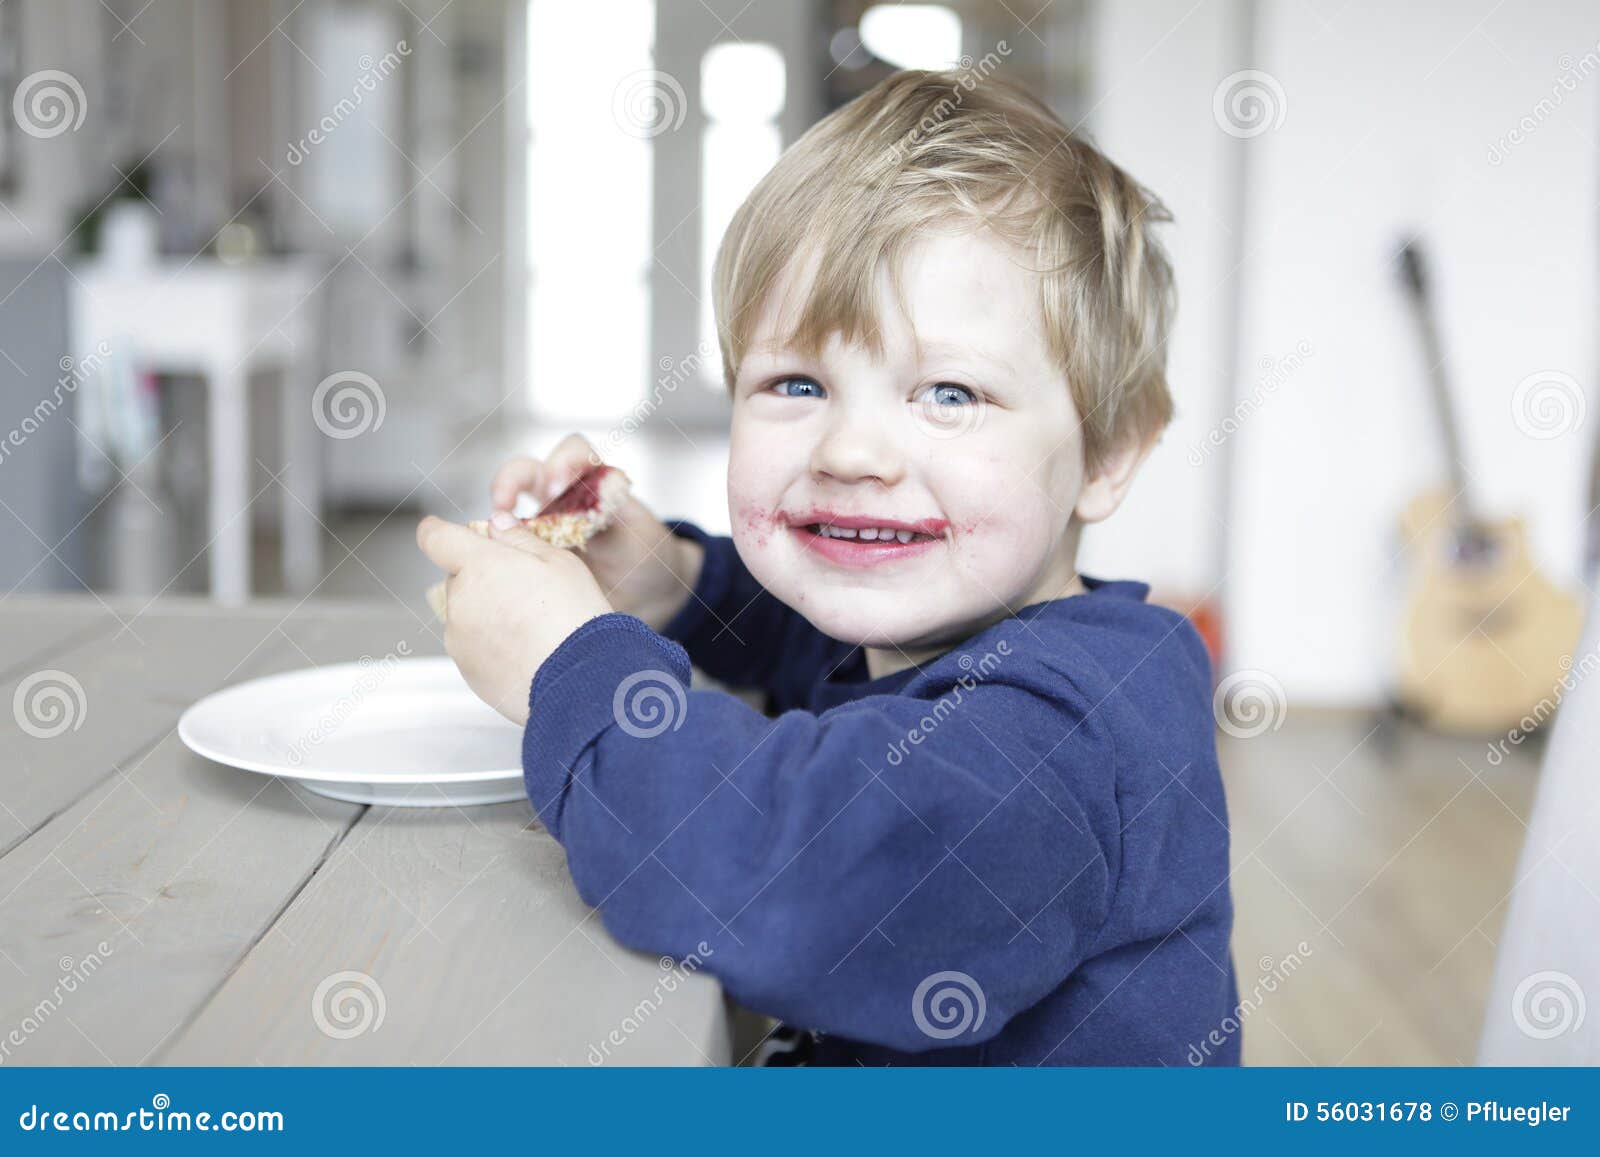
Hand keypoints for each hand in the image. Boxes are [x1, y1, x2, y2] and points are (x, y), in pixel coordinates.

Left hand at [416, 514, 614, 725]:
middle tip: (525, 590)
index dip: (438, 530)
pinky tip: (527, 650)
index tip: (442, 530)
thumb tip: (497, 524)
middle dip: (483, 578)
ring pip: (466, 613)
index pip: (435, 537)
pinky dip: (492, 644)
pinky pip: (473, 646)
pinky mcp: (467, 670)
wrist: (581, 680)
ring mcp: (460, 639)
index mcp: (479, 566)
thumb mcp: (558, 561)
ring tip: (532, 626)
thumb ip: (520, 538)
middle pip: (459, 578)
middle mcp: (460, 601)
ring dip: (488, 613)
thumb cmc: (574, 617)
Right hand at [490, 434, 702, 629]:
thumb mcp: (639, 532)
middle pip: (526, 472)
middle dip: (510, 480)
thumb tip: (593, 499)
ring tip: (490, 535)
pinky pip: (504, 546)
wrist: (647, 596)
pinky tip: (495, 564)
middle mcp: (562, 499)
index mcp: (593, 484)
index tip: (557, 485)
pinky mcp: (530, 555)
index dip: (563, 461)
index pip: (574, 452)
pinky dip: (494, 550)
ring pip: (506, 509)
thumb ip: (617, 514)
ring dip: (495, 517)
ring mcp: (542, 527)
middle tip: (504, 504)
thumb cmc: (647, 555)